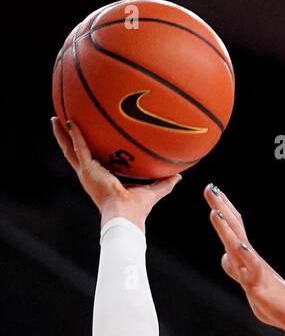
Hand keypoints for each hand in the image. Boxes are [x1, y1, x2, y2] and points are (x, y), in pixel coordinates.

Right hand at [51, 118, 180, 229]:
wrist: (126, 217)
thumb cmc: (137, 210)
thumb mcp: (153, 191)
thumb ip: (165, 183)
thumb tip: (179, 176)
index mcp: (102, 179)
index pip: (92, 161)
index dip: (87, 150)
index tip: (85, 138)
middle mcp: (91, 176)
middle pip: (74, 153)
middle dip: (67, 139)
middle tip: (60, 123)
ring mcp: (87, 173)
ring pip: (69, 150)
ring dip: (61, 134)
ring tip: (54, 119)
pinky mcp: (88, 171)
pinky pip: (79, 148)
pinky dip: (74, 135)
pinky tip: (70, 122)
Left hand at [204, 184, 284, 332]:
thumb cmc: (273, 299)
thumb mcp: (249, 283)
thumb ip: (236, 269)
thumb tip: (226, 256)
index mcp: (247, 257)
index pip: (235, 228)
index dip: (224, 209)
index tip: (213, 189)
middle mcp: (251, 259)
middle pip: (235, 229)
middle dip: (221, 208)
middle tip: (209, 187)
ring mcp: (255, 270)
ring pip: (238, 246)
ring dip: (226, 229)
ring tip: (215, 211)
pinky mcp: (260, 285)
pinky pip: (253, 269)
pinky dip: (246, 256)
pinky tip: (239, 246)